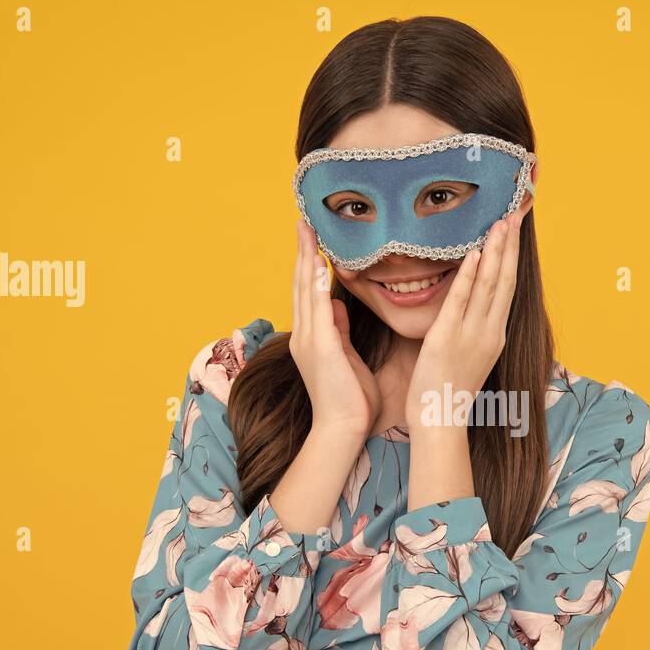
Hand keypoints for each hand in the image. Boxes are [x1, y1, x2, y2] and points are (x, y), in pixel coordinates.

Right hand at [288, 219, 381, 439]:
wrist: (342, 429)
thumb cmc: (349, 399)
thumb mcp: (345, 356)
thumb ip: (338, 329)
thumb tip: (334, 304)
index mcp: (310, 338)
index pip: (307, 291)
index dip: (307, 262)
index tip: (311, 236)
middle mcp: (304, 335)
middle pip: (300, 284)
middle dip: (302, 250)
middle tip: (304, 220)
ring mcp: (309, 341)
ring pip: (305, 290)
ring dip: (306, 258)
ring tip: (308, 229)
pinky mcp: (322, 348)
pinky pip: (317, 308)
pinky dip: (316, 284)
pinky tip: (318, 263)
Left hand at [405, 214, 522, 429]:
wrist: (440, 420)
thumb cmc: (448, 390)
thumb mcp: (469, 355)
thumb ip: (472, 327)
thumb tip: (470, 302)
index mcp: (495, 335)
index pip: (507, 288)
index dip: (512, 258)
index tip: (515, 232)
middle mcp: (489, 332)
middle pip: (504, 280)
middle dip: (509, 246)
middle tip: (514, 215)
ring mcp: (470, 335)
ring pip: (488, 285)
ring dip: (494, 252)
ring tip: (499, 224)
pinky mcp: (447, 338)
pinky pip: (460, 301)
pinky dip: (468, 276)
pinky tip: (473, 253)